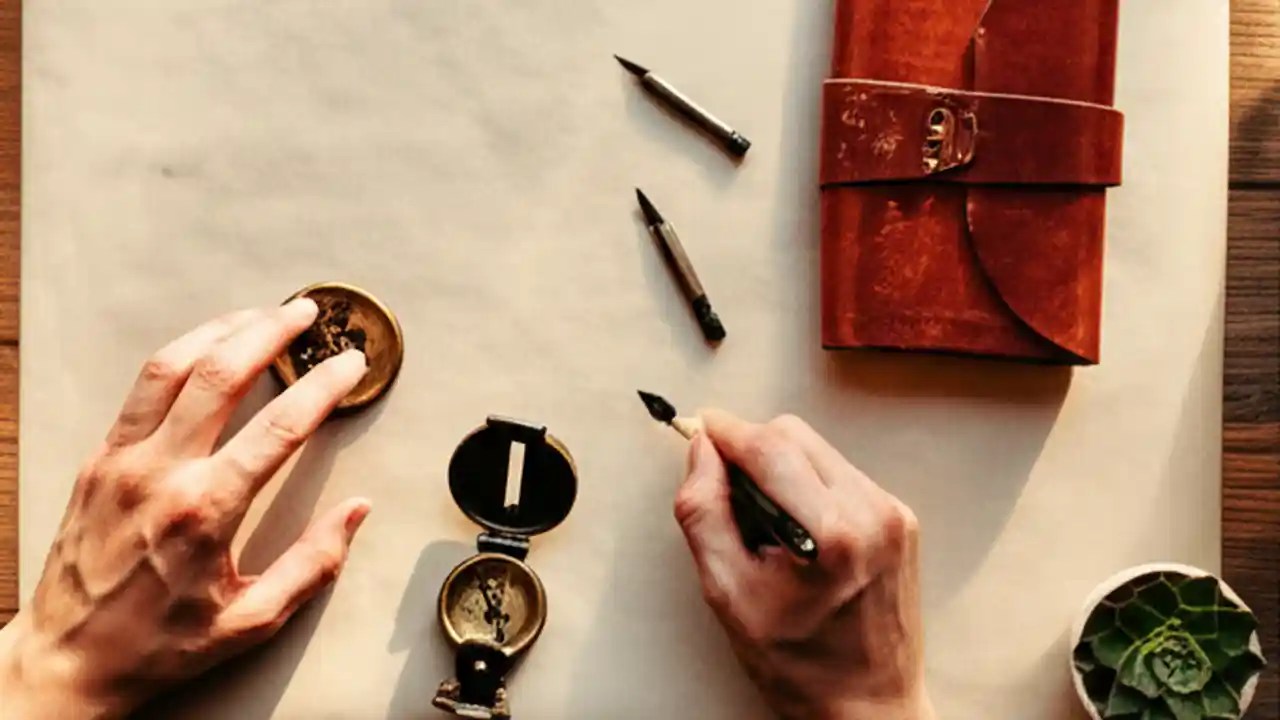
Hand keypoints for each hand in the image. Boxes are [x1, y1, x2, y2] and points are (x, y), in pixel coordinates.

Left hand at [0, 300, 371, 718]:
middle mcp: (159, 474)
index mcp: (204, 512)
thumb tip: (356, 512)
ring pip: (172, 366)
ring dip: (222, 329)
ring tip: (260, 314)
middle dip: (271, 332)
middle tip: (306, 313)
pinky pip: (140, 389)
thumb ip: (313, 564)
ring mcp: (121, 461)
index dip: (323, 386)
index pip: (279, 428)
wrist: (66, 659)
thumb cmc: (158, 645)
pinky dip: (179, 355)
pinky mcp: (99, 460)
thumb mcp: (251, 621)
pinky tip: (206, 348)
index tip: (349, 365)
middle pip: (220, 374)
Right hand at [675, 410, 932, 719]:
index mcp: (833, 534)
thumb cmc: (800, 666)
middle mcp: (872, 513)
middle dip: (752, 449)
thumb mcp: (728, 594)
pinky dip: (809, 486)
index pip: (768, 446)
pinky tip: (798, 531)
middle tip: (726, 489)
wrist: (868, 706)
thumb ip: (704, 513)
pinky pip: (840, 474)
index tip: (699, 431)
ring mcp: (893, 514)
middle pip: (794, 435)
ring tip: (766, 523)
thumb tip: (701, 452)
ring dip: (781, 467)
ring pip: (818, 449)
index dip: (725, 432)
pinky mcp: (900, 519)